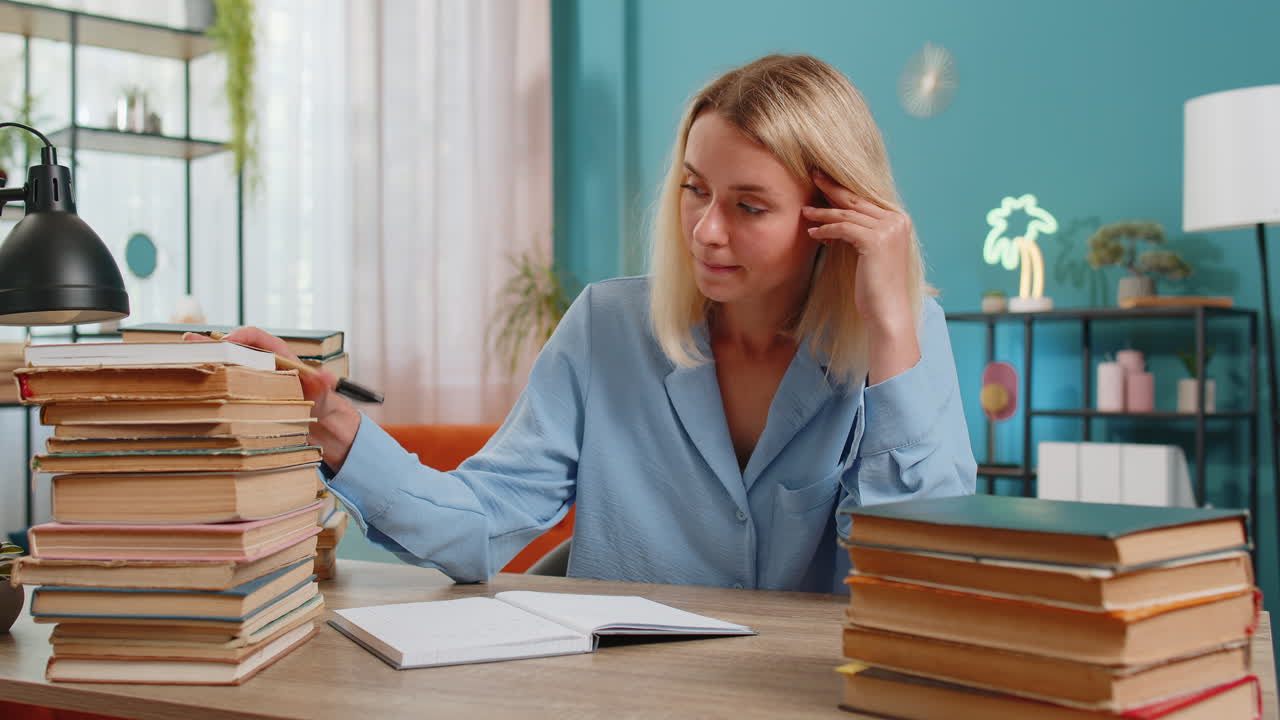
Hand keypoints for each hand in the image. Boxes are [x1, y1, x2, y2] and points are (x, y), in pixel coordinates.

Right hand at [183, 328, 360, 469]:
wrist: (317, 425)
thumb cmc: (321, 404)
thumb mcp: (323, 395)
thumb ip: (322, 385)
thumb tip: (327, 378)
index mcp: (279, 355)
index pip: (256, 337)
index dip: (241, 336)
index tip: (228, 342)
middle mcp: (261, 364)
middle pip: (234, 348)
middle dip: (212, 345)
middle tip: (191, 343)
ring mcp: (251, 379)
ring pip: (225, 364)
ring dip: (204, 359)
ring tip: (181, 354)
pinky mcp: (244, 394)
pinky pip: (224, 384)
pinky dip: (208, 380)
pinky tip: (188, 381)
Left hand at [801, 170, 919, 383]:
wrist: (887, 312)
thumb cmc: (875, 287)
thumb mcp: (869, 253)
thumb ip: (860, 233)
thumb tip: (837, 218)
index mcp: (899, 220)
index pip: (865, 200)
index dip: (842, 192)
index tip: (823, 182)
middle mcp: (897, 220)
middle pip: (857, 200)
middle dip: (832, 188)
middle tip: (812, 176)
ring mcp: (889, 229)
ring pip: (848, 213)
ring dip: (823, 212)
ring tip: (804, 212)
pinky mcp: (876, 241)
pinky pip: (844, 228)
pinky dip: (826, 229)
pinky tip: (813, 232)